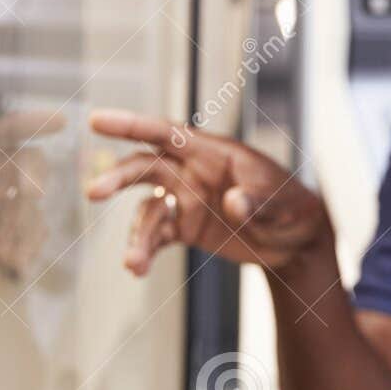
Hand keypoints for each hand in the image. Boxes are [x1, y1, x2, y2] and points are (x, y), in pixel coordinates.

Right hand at [86, 109, 329, 275]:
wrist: (296, 241)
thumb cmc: (293, 208)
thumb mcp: (283, 204)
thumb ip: (258, 202)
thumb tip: (233, 203)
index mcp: (213, 153)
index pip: (167, 133)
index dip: (131, 125)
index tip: (97, 121)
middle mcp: (192, 173)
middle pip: (144, 167)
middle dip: (118, 178)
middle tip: (94, 192)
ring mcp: (185, 200)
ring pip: (147, 211)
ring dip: (136, 235)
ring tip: (132, 263)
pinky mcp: (184, 228)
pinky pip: (156, 237)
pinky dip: (144, 251)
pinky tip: (136, 269)